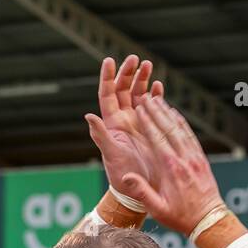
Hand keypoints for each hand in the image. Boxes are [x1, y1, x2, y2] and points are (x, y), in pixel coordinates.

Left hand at [84, 55, 163, 194]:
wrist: (140, 189)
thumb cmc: (121, 175)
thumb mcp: (111, 156)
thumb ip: (101, 136)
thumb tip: (88, 116)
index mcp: (112, 123)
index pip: (107, 95)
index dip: (107, 77)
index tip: (110, 60)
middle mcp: (124, 120)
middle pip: (123, 90)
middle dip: (128, 73)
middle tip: (135, 59)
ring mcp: (137, 123)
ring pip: (138, 95)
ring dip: (142, 79)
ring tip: (148, 65)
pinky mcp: (150, 128)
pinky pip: (152, 107)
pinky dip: (156, 95)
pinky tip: (159, 86)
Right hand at [121, 95, 224, 236]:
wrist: (209, 221)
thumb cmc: (181, 217)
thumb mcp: (158, 209)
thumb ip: (142, 192)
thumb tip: (125, 177)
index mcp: (171, 169)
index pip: (157, 139)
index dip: (148, 122)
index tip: (139, 108)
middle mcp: (184, 160)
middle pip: (168, 129)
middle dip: (156, 111)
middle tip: (146, 97)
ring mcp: (195, 158)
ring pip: (180, 129)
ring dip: (169, 113)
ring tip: (158, 100)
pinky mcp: (201, 159)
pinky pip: (190, 136)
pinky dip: (182, 123)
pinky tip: (175, 115)